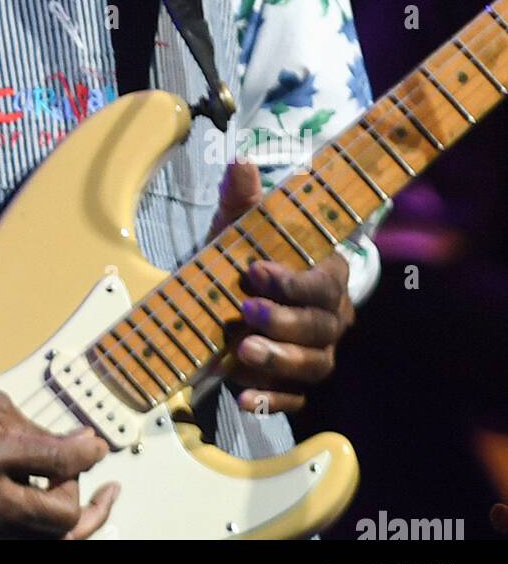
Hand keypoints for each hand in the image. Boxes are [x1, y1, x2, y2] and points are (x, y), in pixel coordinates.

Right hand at [0, 384, 118, 538]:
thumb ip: (40, 432)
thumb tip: (83, 445)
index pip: (62, 465)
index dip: (89, 452)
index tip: (98, 442)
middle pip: (64, 519)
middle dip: (80, 490)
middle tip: (81, 462)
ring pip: (51, 540)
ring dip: (76, 516)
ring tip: (101, 497)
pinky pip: (30, 539)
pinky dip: (52, 525)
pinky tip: (59, 499)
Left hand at [209, 158, 354, 416]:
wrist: (232, 291)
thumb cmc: (245, 252)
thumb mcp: (239, 223)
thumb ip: (243, 197)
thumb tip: (241, 163)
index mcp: (326, 275)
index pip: (323, 283)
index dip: (291, 282)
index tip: (253, 270)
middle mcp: (331, 317)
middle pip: (321, 329)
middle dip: (283, 323)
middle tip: (243, 313)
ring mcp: (316, 353)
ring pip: (314, 366)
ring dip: (278, 362)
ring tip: (239, 353)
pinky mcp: (295, 382)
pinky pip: (295, 400)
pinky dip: (272, 401)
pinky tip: (244, 398)